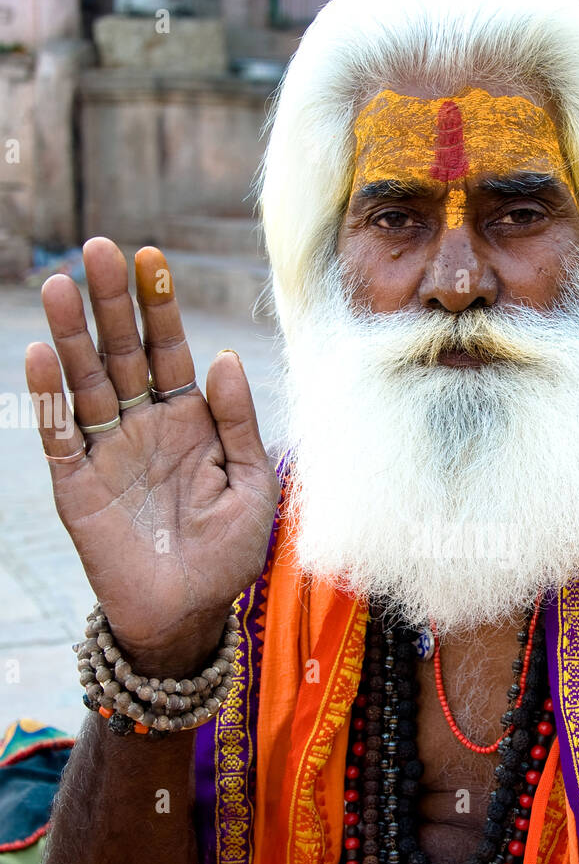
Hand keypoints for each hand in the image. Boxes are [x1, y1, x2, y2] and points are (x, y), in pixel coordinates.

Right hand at [25, 238, 280, 677]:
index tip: (151, 257)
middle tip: (100, 248)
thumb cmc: (227, 554)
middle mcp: (143, 427)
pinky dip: (49, 397)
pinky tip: (42, 355)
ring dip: (73, 334)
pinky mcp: (77, 485)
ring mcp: (107, 452)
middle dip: (112, 302)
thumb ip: (239, 424)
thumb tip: (224, 358)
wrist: (188, 615)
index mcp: (188, 422)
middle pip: (123, 352)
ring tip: (61, 285)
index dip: (159, 306)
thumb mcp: (251, 486)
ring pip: (86, 381)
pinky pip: (60, 434)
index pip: (170, 351)